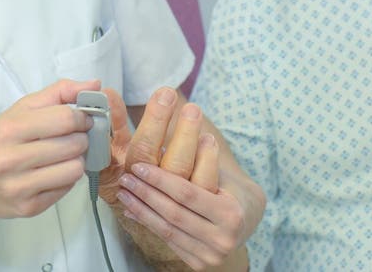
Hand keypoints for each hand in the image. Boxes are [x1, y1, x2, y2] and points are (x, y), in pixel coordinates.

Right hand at [0, 78, 98, 225]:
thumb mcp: (17, 110)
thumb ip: (57, 93)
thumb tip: (94, 84)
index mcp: (9, 129)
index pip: (65, 118)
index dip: (82, 117)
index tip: (81, 119)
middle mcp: (11, 159)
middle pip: (74, 144)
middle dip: (81, 138)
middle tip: (72, 137)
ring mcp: (19, 187)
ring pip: (75, 169)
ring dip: (76, 159)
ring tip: (63, 155)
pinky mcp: (28, 208)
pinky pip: (67, 189)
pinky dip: (66, 178)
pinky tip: (52, 172)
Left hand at [100, 87, 249, 269]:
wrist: (246, 220)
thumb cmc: (229, 187)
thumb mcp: (220, 168)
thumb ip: (203, 151)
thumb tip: (182, 115)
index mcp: (231, 213)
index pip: (187, 194)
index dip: (159, 180)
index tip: (138, 167)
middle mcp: (223, 238)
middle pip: (174, 213)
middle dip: (146, 194)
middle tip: (126, 178)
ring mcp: (211, 254)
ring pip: (168, 229)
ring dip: (141, 209)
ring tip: (125, 192)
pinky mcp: (200, 262)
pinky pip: (168, 240)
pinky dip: (148, 223)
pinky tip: (134, 209)